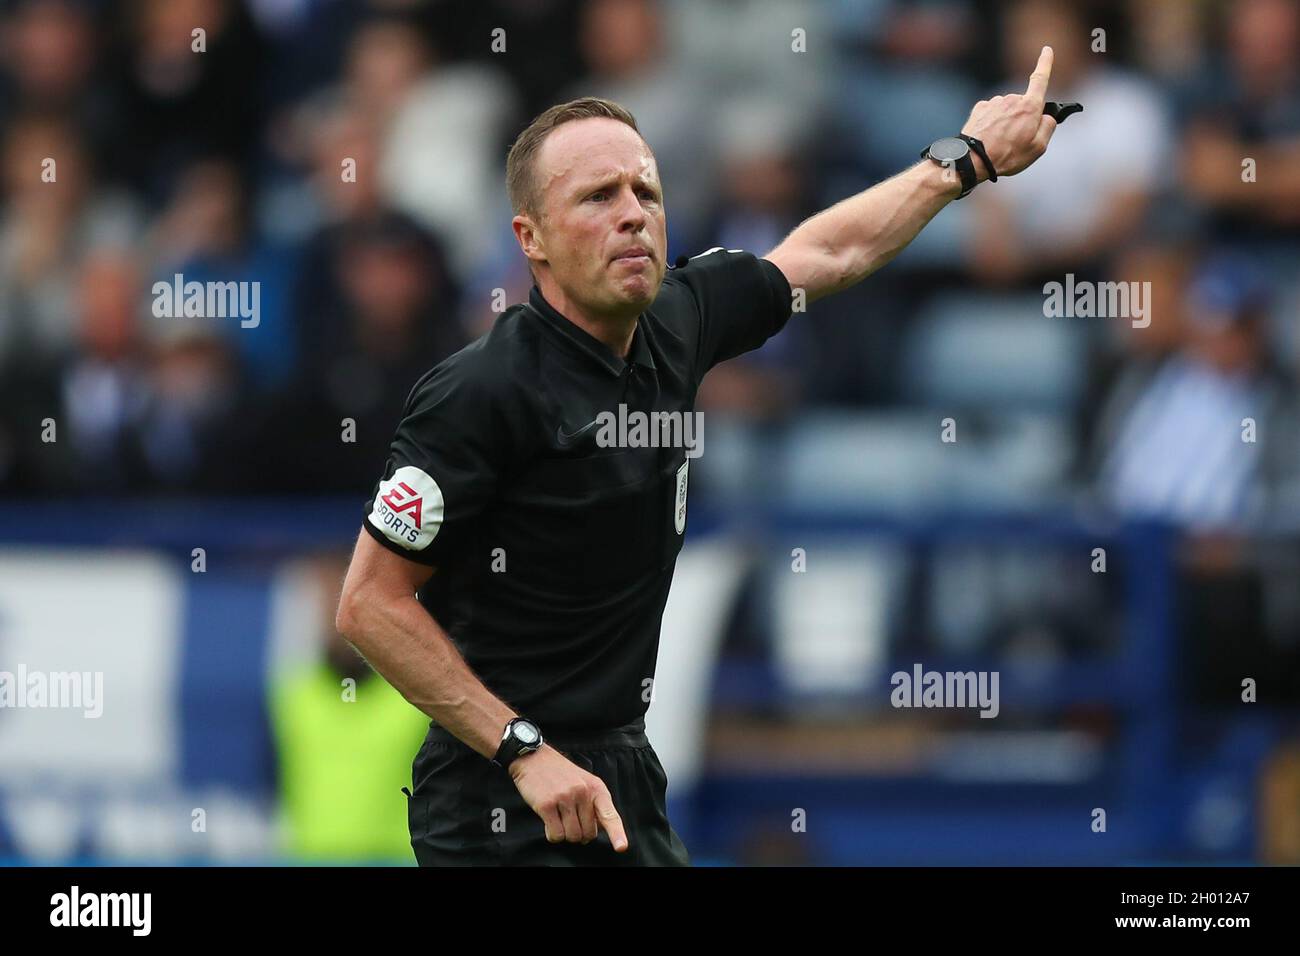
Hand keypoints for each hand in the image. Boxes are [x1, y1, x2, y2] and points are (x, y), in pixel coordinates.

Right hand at [509, 744, 628, 850]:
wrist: (534, 758)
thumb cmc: (560, 774)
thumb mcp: (584, 782)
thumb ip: (594, 804)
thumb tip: (597, 830)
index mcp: (596, 788)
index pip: (609, 815)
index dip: (616, 833)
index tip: (621, 847)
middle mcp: (582, 792)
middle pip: (588, 833)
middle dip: (580, 833)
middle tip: (570, 820)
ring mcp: (565, 798)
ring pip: (572, 836)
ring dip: (565, 834)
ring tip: (559, 818)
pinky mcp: (547, 805)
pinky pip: (556, 835)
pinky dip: (552, 834)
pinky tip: (549, 822)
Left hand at [961, 46, 1058, 177]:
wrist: (972, 161)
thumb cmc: (1007, 156)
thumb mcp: (1038, 147)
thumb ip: (1048, 127)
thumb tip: (1046, 116)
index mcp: (1029, 107)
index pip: (1041, 78)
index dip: (1045, 63)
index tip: (1047, 50)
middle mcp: (1011, 99)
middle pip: (1024, 105)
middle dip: (1023, 119)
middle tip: (1016, 141)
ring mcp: (994, 102)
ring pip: (1007, 110)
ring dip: (1006, 123)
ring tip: (999, 142)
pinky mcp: (980, 108)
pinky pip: (992, 113)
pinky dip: (992, 123)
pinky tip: (988, 137)